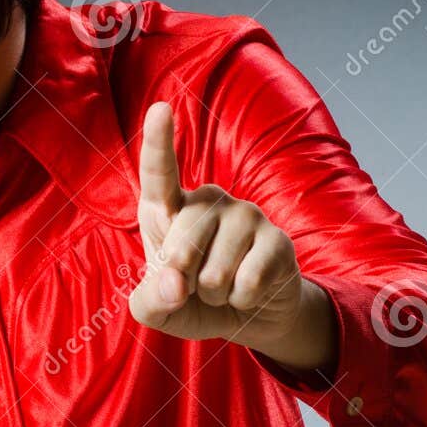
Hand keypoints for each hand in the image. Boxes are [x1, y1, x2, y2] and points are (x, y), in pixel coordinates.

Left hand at [127, 101, 328, 365]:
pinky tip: (248, 291)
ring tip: (223, 287)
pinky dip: (242, 301)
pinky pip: (248, 283)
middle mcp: (207, 200)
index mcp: (169, 207)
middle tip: (197, 284)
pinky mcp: (276, 238)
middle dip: (184, 284)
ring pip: (215, 274)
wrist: (247, 317)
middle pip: (181, 249)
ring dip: (216, 296)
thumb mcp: (157, 308)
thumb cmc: (192, 301)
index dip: (158, 141)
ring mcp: (245, 214)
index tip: (160, 109)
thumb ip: (149, 300)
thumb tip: (175, 285)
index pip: (160, 172)